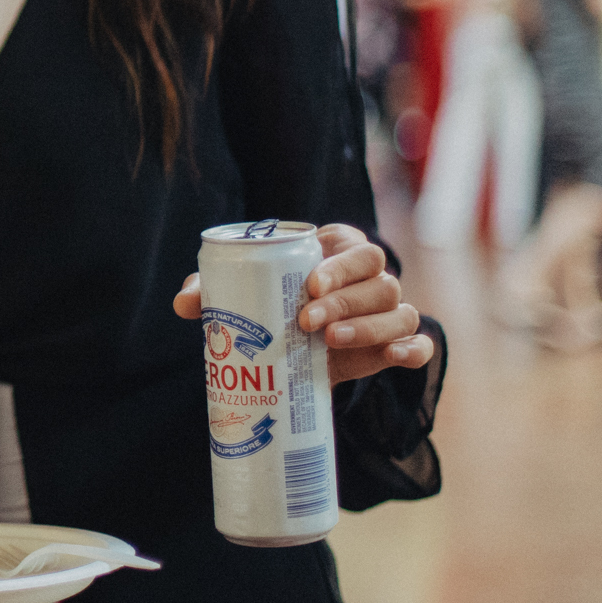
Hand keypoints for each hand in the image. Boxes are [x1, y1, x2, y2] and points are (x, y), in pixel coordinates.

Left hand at [173, 223, 433, 384]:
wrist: (288, 352)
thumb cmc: (266, 305)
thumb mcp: (240, 294)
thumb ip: (212, 290)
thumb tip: (183, 302)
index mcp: (337, 252)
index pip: (353, 245)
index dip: (338, 264)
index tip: (309, 284)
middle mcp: (370, 279)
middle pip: (380, 277)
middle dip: (346, 299)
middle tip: (306, 320)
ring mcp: (386, 313)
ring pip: (399, 311)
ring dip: (369, 326)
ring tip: (329, 341)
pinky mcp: (393, 347)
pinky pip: (418, 344)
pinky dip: (412, 348)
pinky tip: (392, 357)